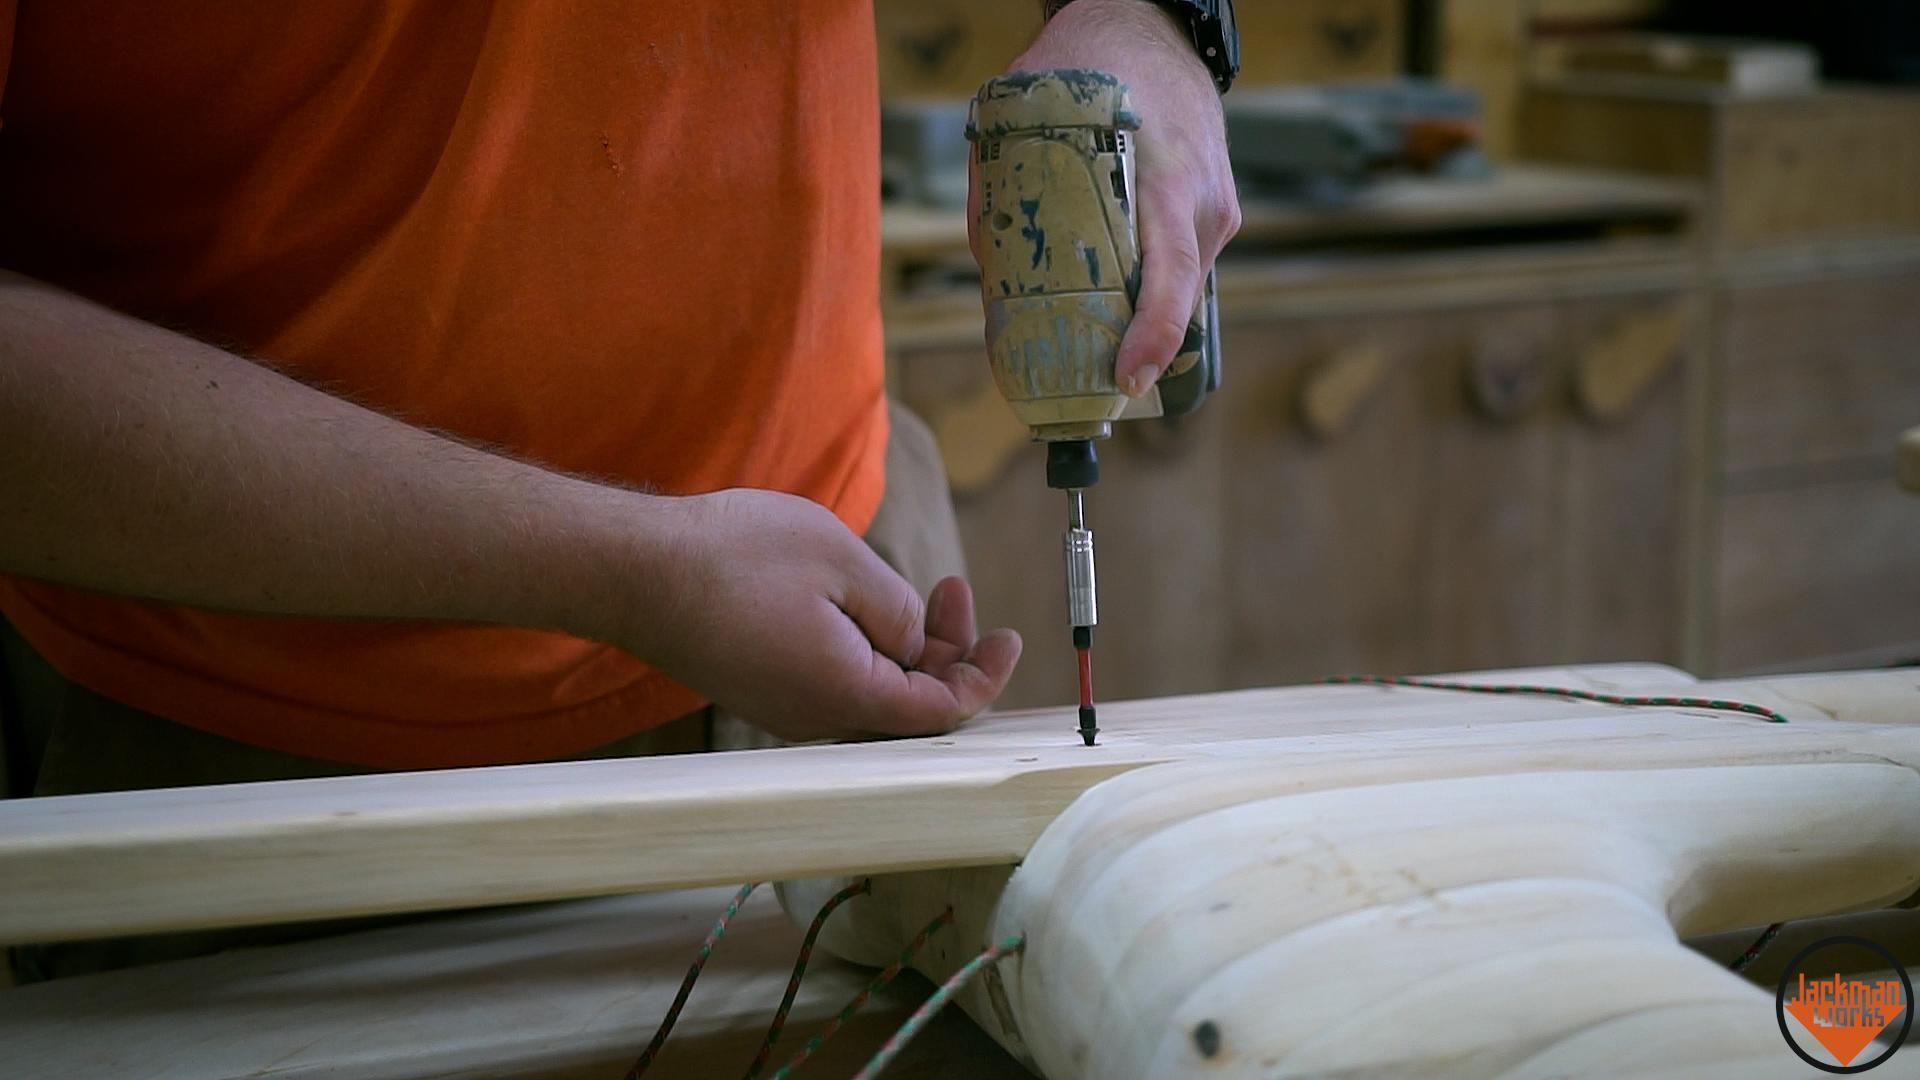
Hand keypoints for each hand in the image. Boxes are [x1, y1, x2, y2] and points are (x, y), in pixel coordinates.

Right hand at [638, 489, 1021, 740]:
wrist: (632, 569)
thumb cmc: (734, 557)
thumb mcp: (844, 563)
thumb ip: (899, 611)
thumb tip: (919, 643)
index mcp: (848, 695)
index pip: (942, 710)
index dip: (985, 676)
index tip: (1011, 637)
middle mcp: (817, 719)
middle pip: (909, 707)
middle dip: (948, 652)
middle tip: (955, 589)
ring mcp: (783, 708)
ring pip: (870, 693)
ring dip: (907, 646)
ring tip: (919, 588)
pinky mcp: (758, 688)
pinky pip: (833, 683)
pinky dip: (866, 649)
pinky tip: (862, 603)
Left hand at [1006, 0, 1240, 396]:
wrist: (1151, 24)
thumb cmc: (1086, 68)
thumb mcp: (1026, 118)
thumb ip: (1006, 197)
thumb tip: (995, 282)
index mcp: (1167, 180)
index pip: (1170, 275)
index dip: (1150, 335)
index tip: (1127, 377)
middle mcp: (1205, 202)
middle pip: (1170, 298)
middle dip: (1129, 345)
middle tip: (1082, 383)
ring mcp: (1220, 209)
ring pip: (1176, 285)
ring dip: (1134, 310)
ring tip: (1088, 332)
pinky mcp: (1217, 211)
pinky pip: (1180, 263)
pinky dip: (1146, 282)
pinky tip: (1110, 284)